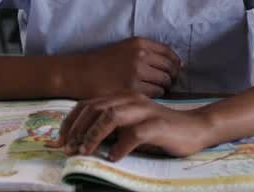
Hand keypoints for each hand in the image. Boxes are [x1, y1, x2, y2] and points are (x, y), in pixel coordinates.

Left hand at [47, 91, 213, 159]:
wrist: (194, 128)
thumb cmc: (159, 129)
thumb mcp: (130, 125)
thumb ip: (110, 127)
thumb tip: (79, 141)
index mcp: (123, 97)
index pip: (88, 104)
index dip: (70, 122)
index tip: (59, 141)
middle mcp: (131, 99)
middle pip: (95, 108)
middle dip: (77, 129)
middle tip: (68, 149)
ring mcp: (144, 110)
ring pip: (111, 116)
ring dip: (94, 135)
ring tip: (85, 151)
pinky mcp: (157, 124)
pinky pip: (133, 134)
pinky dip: (120, 147)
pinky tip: (114, 157)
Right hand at [66, 38, 180, 98]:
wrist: (81, 73)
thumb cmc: (105, 62)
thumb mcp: (127, 48)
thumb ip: (150, 52)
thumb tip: (179, 64)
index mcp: (140, 43)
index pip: (170, 53)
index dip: (176, 64)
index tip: (175, 71)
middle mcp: (140, 55)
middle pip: (170, 69)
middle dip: (171, 78)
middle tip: (165, 85)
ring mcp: (136, 72)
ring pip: (164, 83)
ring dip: (163, 88)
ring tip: (153, 91)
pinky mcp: (132, 88)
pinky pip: (155, 94)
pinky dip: (154, 96)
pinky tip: (145, 96)